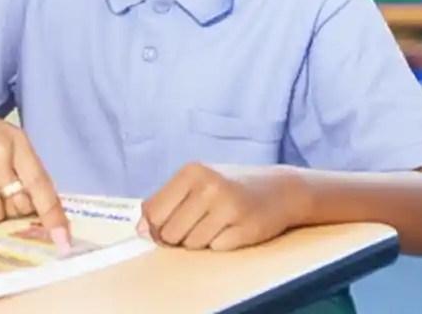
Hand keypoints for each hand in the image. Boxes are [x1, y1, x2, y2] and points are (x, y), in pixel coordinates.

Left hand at [139, 164, 308, 250]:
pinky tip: (232, 229)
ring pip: (191, 244)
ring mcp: (228, 207)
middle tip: (198, 224)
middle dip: (179, 237)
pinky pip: (215, 249)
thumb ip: (166, 202)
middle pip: (170, 233)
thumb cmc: (230, 187)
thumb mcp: (196, 183)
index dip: (155, 227)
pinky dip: (220, 245)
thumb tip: (141, 231)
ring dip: (200, 241)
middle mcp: (209, 187)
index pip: (152, 212)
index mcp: (191, 172)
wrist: (281, 189)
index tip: (165, 228)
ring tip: (217, 224)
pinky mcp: (245, 228)